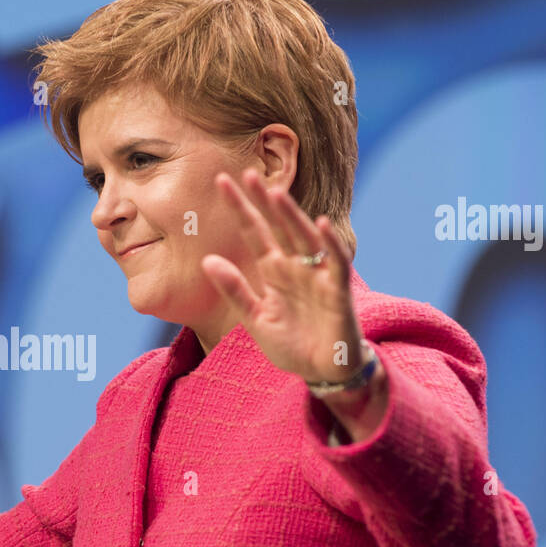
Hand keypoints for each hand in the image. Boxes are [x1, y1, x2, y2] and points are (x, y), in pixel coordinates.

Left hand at [202, 168, 364, 382]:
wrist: (322, 373)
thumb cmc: (292, 345)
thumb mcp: (256, 319)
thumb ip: (235, 290)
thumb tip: (207, 260)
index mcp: (274, 270)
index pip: (255, 232)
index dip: (240, 208)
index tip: (221, 181)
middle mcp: (296, 266)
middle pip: (279, 227)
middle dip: (264, 201)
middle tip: (247, 173)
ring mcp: (317, 276)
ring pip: (304, 238)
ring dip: (291, 216)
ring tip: (275, 192)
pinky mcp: (338, 291)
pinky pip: (336, 263)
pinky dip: (331, 244)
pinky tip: (321, 224)